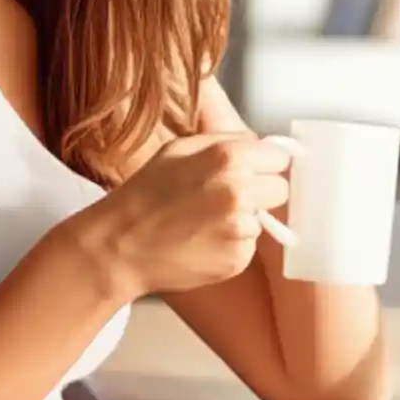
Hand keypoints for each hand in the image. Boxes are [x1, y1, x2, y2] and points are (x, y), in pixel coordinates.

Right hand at [71, 134, 292, 298]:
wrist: (119, 246)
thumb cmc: (145, 195)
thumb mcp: (179, 149)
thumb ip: (226, 140)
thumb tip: (262, 143)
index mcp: (229, 158)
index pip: (280, 158)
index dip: (265, 164)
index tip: (253, 170)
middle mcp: (240, 193)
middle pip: (281, 189)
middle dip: (261, 191)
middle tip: (227, 196)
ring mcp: (241, 229)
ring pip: (264, 219)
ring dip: (244, 219)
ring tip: (205, 220)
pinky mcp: (238, 258)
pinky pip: (249, 245)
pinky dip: (232, 244)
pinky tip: (203, 240)